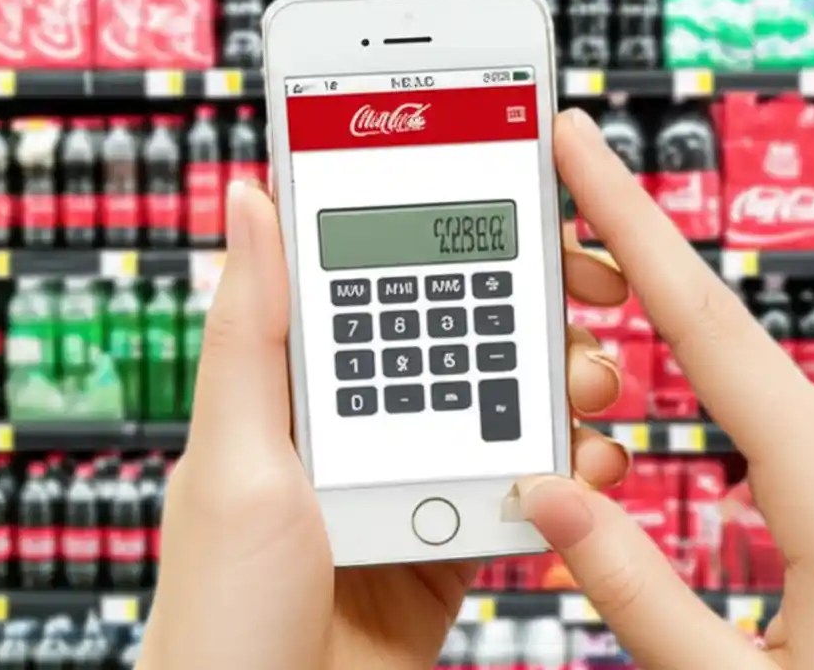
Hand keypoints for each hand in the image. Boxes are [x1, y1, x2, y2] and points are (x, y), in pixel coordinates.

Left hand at [138, 177, 634, 668]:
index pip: (372, 285)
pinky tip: (588, 466)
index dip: (442, 238)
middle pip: (453, 340)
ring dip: (558, 391)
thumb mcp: (235, 459)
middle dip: (527, 312)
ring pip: (498, 410)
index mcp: (293, 394)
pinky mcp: (448, 546)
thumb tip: (250, 199)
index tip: (515, 207)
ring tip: (592, 389)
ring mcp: (405, 488)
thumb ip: (252, 332)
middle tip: (586, 299)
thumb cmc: (221, 613)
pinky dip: (565, 474)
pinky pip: (520, 491)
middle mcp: (352, 432)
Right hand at [515, 108, 813, 668]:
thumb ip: (633, 588)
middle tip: (580, 393)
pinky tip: (773, 542)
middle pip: (734, 373)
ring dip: (714, 437)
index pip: (701, 321)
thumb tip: (550, 494)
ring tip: (694, 517)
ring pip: (782, 420)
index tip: (583, 145)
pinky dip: (772, 465)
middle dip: (647, 359)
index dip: (626, 219)